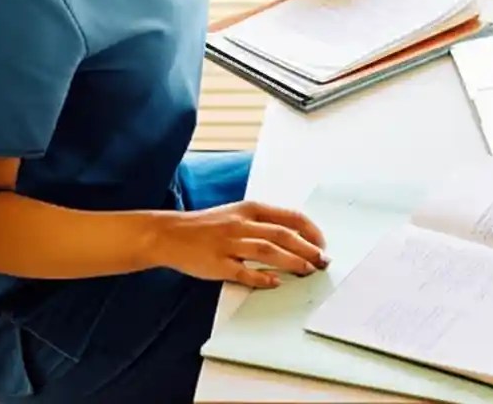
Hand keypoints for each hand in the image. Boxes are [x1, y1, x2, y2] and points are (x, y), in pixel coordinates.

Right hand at [151, 200, 329, 288]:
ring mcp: (229, 244)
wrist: (170, 234)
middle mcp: (241, 224)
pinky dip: (262, 278)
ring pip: (268, 251)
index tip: (323, 243)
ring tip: (307, 271)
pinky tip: (275, 283)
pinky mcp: (217, 264)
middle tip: (323, 261)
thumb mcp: (237, 213)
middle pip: (283, 235)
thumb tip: (294, 236)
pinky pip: (244, 272)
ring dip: (291, 261)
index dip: (311, 231)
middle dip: (308, 248)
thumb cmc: (207, 226)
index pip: (289, 217)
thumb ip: (263, 222)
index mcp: (249, 209)